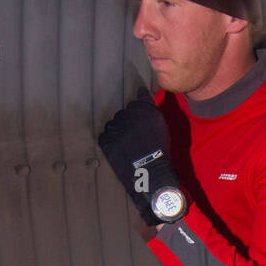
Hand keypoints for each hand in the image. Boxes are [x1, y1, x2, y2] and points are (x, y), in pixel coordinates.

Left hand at [98, 94, 186, 223]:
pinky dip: (110, 143)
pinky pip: (105, 137)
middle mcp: (128, 116)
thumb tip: (140, 91)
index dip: (137, 117)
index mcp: (144, 109)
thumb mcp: (161, 125)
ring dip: (118, 133)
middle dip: (127, 124)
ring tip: (128, 147)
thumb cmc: (160, 152)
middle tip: (135, 140)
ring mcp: (115, 129)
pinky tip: (120, 151)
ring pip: (112, 125)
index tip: (141, 128)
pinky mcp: (106, 141)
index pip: (134, 105)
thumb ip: (150, 108)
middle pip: (122, 114)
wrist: (151, 174)